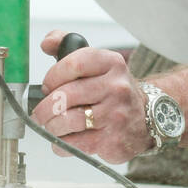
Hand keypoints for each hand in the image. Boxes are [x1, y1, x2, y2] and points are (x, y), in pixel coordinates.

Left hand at [29, 29, 151, 163]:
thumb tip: (46, 42)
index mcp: (111, 63)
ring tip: (51, 125)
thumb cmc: (112, 90)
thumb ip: (68, 46)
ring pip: (66, 121)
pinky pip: (74, 144)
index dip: (51, 77)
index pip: (72, 65)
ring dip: (51, 126)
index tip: (47, 87)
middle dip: (45, 107)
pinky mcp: (112, 141)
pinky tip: (65, 139)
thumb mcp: (97, 62)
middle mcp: (117, 87)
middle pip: (65, 96)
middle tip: (41, 112)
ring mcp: (116, 115)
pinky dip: (61, 144)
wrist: (146, 118)